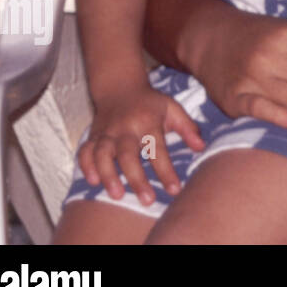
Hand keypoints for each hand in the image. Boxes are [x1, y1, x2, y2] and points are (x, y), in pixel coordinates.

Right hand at [78, 83, 203, 204]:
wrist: (119, 86)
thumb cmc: (150, 102)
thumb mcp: (172, 108)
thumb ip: (187, 127)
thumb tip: (201, 147)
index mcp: (148, 121)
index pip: (157, 149)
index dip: (166, 170)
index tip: (174, 190)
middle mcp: (125, 128)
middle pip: (128, 155)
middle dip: (137, 178)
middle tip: (147, 200)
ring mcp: (106, 132)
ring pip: (102, 154)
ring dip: (108, 175)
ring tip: (117, 196)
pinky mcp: (92, 136)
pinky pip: (85, 151)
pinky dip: (86, 166)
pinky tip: (92, 181)